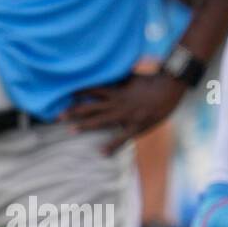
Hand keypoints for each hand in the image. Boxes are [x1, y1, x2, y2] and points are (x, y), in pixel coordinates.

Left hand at [62, 72, 186, 154]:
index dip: (77, 93)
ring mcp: (126, 115)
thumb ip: (118, 79)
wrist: (171, 87)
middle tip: (57, 116)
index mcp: (116, 90)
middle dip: (74, 111)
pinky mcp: (137, 126)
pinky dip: (111, 146)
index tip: (63, 95)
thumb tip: (106, 73)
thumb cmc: (152, 80)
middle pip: (91, 107)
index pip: (92, 90)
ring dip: (85, 125)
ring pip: (101, 121)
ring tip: (70, 130)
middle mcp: (117, 103)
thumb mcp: (131, 77)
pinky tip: (101, 152)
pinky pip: (122, 138)